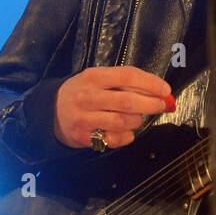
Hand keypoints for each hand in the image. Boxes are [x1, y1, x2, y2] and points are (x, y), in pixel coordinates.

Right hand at [54, 66, 174, 149]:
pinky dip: (127, 136)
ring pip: (122, 122)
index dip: (150, 83)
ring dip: (138, 120)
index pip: (127, 76)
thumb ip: (124, 82)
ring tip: (138, 117)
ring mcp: (84, 118)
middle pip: (127, 101)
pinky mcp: (84, 137)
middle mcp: (87, 97)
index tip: (165, 90)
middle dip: (151, 104)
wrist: (50, 111)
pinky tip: (127, 131)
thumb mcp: (97, 79)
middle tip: (161, 105)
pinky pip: (114, 139)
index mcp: (93, 77)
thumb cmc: (82, 92)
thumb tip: (158, 91)